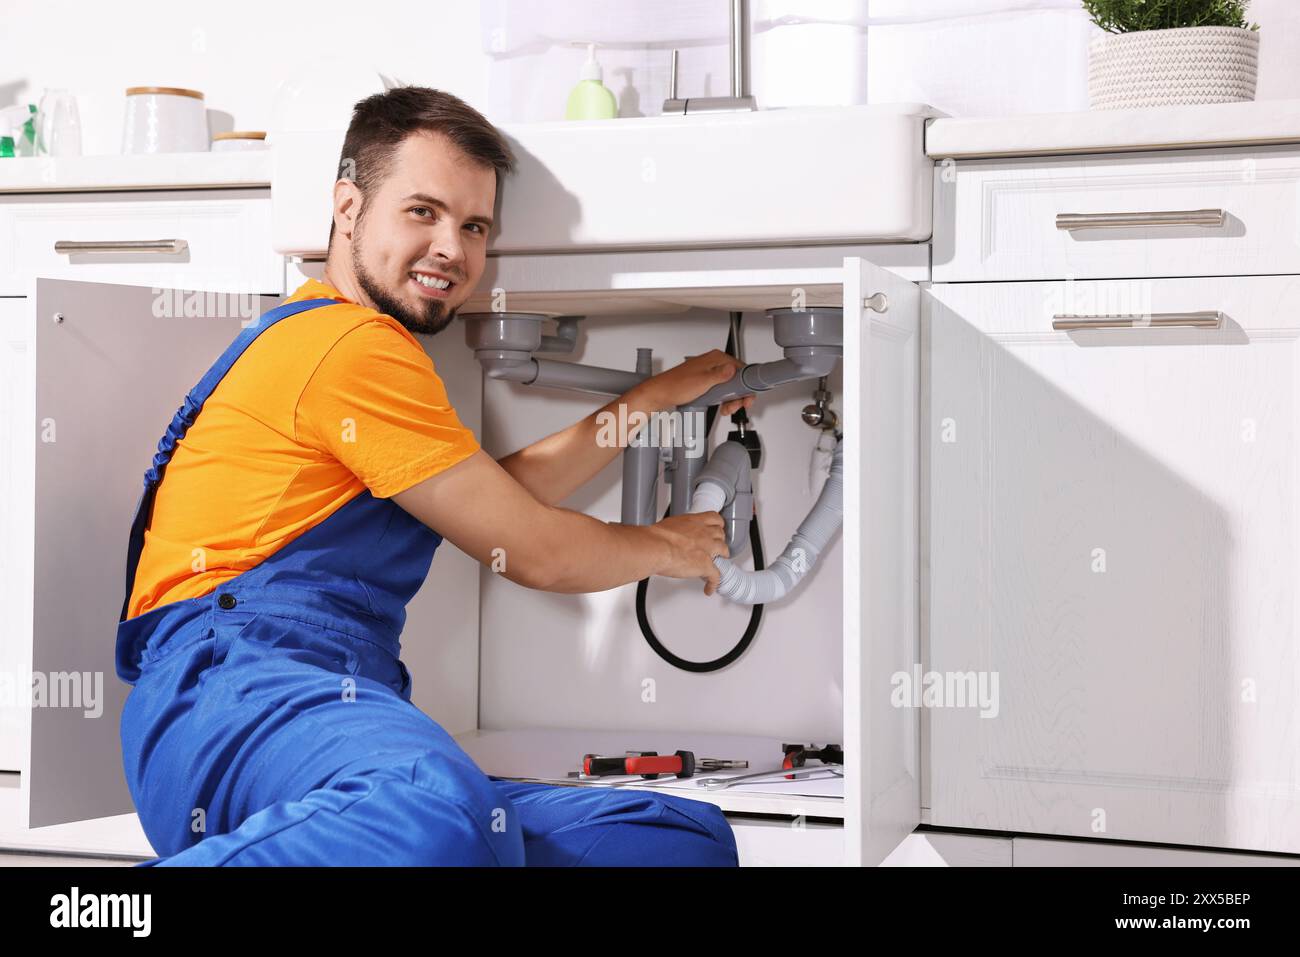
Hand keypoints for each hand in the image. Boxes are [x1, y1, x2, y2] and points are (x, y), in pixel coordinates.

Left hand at [639, 349, 755, 416]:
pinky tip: (721, 405)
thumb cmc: (676, 386)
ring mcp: (709, 372)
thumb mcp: (703, 381)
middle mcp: (713, 363)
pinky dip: (723, 398)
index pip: (741, 368)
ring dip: (731, 399)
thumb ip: (720, 375)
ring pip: (729, 385)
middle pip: (736, 378)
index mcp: (715, 359)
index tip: (747, 397)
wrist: (660, 394)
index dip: (747, 385)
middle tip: (736, 406)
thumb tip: (733, 369)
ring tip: (727, 408)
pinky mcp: (705, 380)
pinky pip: (720, 389)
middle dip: (738, 394)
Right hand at [647, 511, 729, 595]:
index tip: (717, 527)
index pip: (714, 519)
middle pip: (721, 535)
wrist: (656, 547)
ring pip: (724, 551)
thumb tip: (672, 534)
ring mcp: (708, 550)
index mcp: (695, 522)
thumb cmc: (657, 537)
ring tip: (717, 564)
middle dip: (719, 541)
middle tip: (715, 546)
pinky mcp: (706, 566)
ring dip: (722, 558)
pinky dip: (713, 583)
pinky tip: (709, 588)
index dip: (718, 525)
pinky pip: (715, 576)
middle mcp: (704, 534)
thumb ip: (677, 528)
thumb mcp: (669, 524)